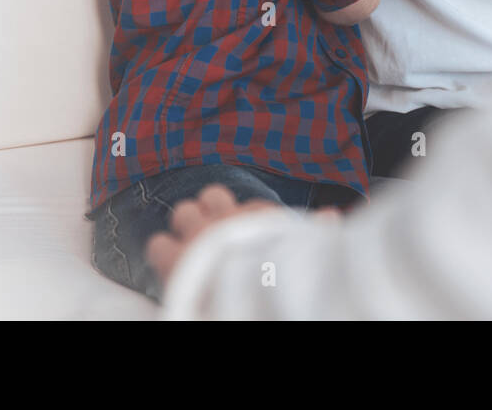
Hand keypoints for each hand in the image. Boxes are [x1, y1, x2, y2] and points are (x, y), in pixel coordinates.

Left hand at [144, 184, 341, 285]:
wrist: (246, 296)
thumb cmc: (275, 274)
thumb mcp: (299, 248)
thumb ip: (313, 230)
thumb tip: (334, 215)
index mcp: (258, 218)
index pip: (252, 204)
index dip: (249, 217)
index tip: (250, 233)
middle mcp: (227, 218)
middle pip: (211, 195)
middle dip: (210, 211)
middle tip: (214, 232)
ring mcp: (197, 235)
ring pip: (182, 211)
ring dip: (186, 225)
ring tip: (191, 243)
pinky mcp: (173, 257)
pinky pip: (156, 244)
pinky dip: (162, 252)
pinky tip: (170, 263)